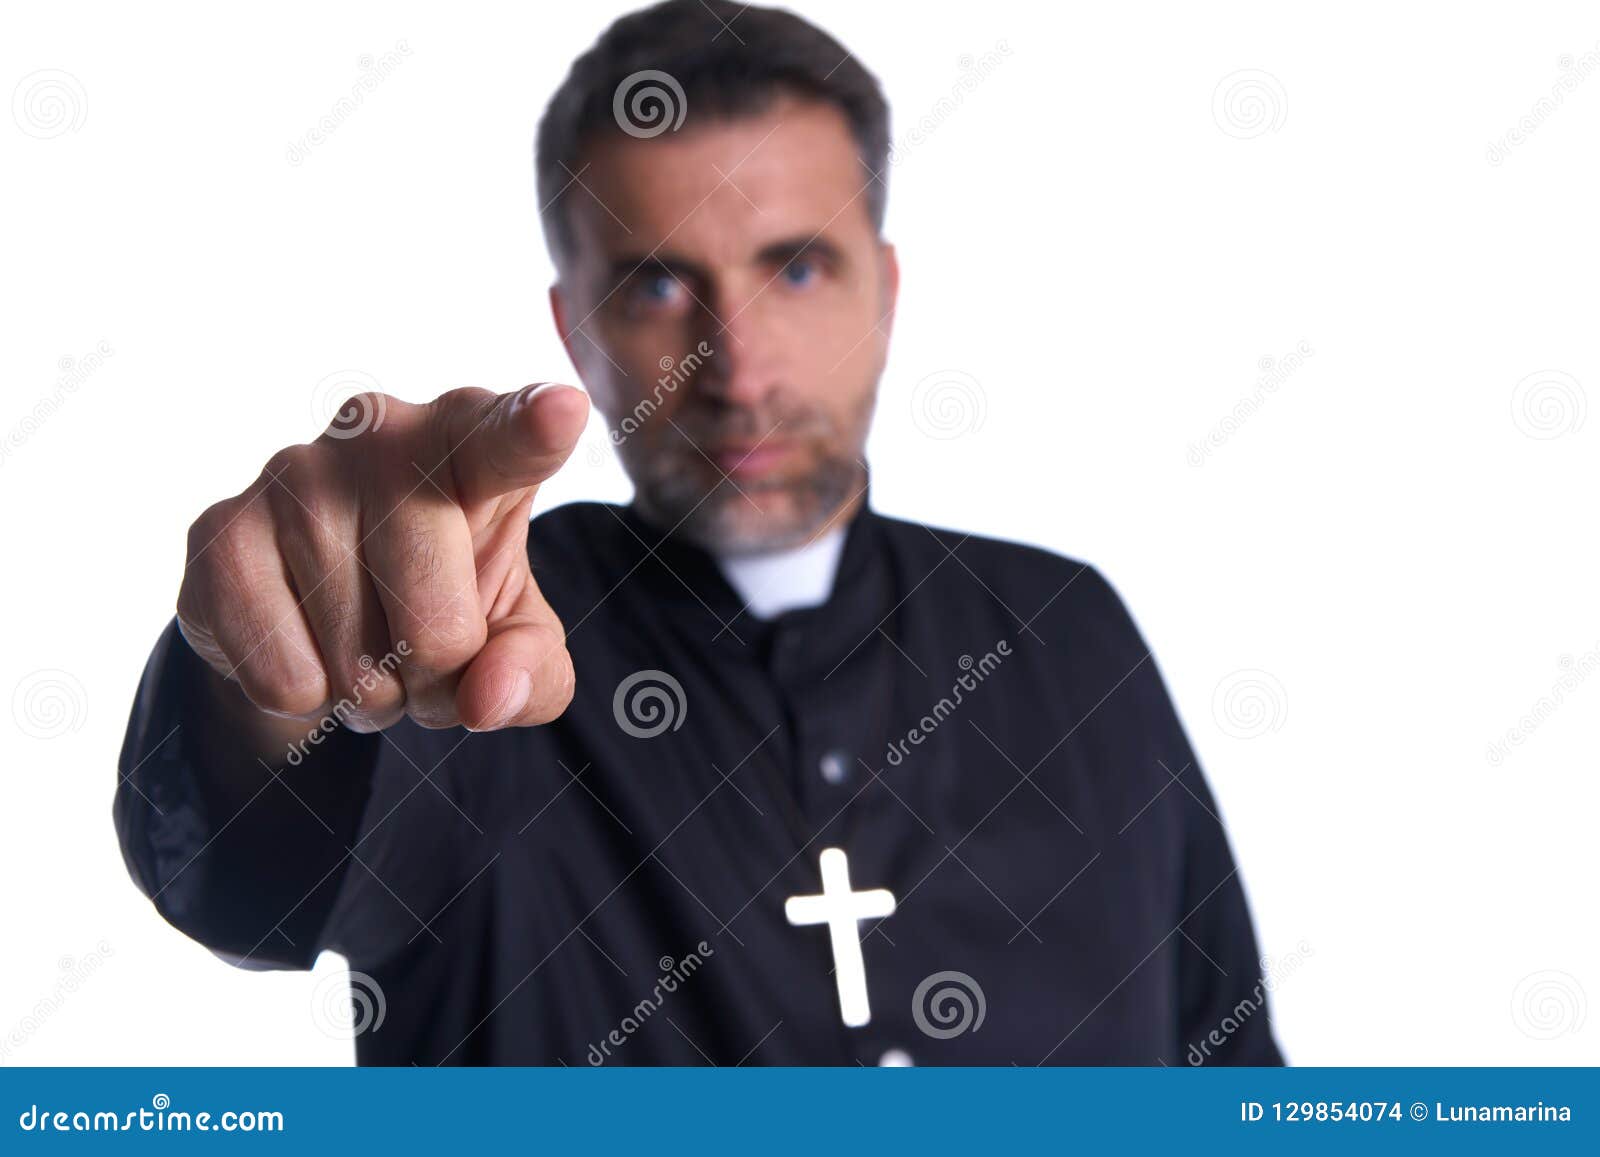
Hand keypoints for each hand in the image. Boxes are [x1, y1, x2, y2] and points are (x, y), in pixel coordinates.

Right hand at [176, 383, 589, 732]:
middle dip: (437, 678)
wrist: (322, 604)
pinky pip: (284, 673)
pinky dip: (303, 696)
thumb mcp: (516, 634)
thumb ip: (532, 666)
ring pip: (358, 662)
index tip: (561, 410)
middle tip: (422, 650)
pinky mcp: (221, 530)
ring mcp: (294, 471)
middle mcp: (384, 432)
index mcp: (475, 437)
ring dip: (371, 691)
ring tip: (364, 640)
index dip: (535, 428)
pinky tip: (303, 642)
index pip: (510, 436)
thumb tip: (486, 697)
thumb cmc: (447, 595)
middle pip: (439, 626)